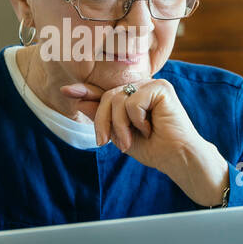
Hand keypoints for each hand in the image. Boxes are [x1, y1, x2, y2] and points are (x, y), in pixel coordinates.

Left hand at [60, 77, 228, 205]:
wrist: (176, 157)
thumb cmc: (154, 149)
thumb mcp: (120, 134)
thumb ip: (103, 117)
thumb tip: (80, 101)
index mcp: (134, 97)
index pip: (106, 93)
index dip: (86, 92)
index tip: (66, 91)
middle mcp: (143, 87)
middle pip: (107, 97)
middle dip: (103, 122)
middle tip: (109, 144)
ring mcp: (152, 85)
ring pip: (117, 99)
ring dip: (120, 125)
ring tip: (133, 139)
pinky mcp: (161, 87)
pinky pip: (132, 101)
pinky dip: (137, 120)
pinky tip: (152, 127)